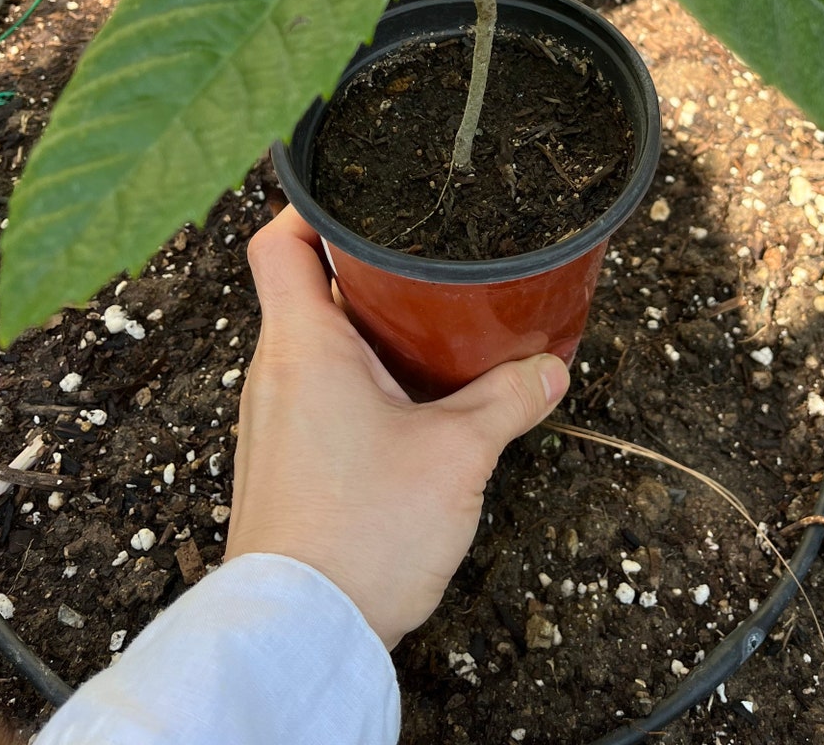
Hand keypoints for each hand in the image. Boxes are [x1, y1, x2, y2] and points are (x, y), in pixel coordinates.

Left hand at [225, 206, 569, 648]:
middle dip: (369, 273)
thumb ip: (507, 400)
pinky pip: (317, 395)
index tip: (357, 191)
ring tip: (432, 331)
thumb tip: (549, 369)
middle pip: (307, 289)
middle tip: (426, 262)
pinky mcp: (285, 462)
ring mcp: (274, 420)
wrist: (305, 632)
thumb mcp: (457, 455)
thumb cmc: (362, 532)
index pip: (279, 243)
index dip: (312, 205)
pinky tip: (412, 406)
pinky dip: (361, 384)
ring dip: (370, 334)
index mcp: (303, 345)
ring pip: (317, 346)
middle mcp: (276, 373)